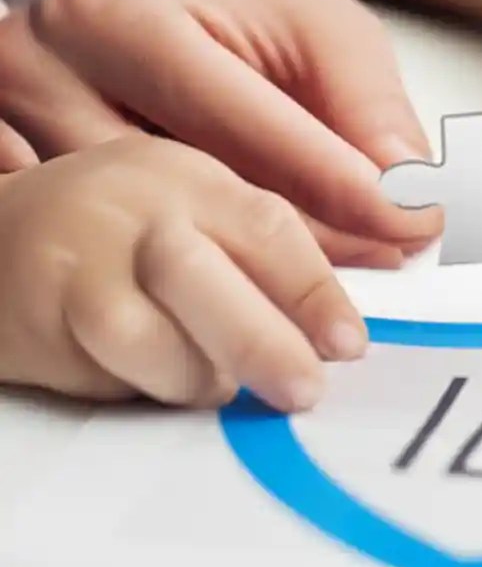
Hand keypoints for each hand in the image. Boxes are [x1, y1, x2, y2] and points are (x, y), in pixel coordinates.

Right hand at [0, 0, 438, 263]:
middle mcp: (41, 70)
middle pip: (187, 192)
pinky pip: (114, 240)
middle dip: (299, 237)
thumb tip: (411, 202)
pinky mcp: (9, 167)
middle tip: (386, 265)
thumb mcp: (323, 25)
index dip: (339, 185)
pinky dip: (192, 255)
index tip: (414, 225)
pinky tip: (253, 262)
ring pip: (149, 230)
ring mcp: (12, 125)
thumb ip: (370, 109)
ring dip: (246, 259)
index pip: (240, 126)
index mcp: (114, 17)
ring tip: (330, 274)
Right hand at [0, 135, 363, 410]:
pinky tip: (150, 373)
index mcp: (187, 177)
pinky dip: (144, 389)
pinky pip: (105, 378)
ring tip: (217, 381)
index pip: (263, 226)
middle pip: (195, 276)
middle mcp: (128, 216)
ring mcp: (74, 271)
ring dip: (196, 376)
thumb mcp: (198, 205)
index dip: (313, 291)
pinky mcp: (36, 329)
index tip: (348, 341)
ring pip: (143, 339)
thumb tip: (360, 298)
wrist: (1, 240)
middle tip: (303, 388)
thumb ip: (270, 249)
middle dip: (260, 342)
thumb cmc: (121, 227)